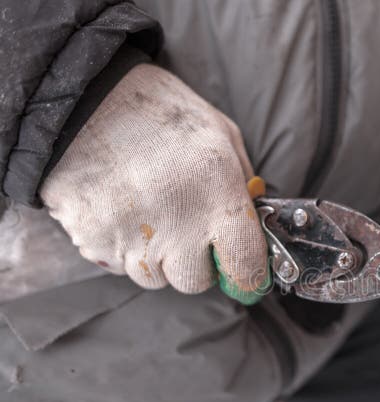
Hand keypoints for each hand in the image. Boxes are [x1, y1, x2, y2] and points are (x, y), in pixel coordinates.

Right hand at [41, 64, 268, 304]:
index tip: (245, 274)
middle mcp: (177, 224)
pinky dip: (122, 247)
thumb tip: (254, 225)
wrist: (81, 98)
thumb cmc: (158, 113)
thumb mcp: (220, 134)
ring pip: (154, 278)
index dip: (248, 275)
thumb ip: (243, 186)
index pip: (245, 266)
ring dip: (157, 257)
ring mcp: (131, 239)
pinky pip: (117, 266)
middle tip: (186, 227)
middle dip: (196, 262)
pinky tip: (121, 211)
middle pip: (194, 281)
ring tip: (149, 211)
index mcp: (217, 195)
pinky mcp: (93, 243)